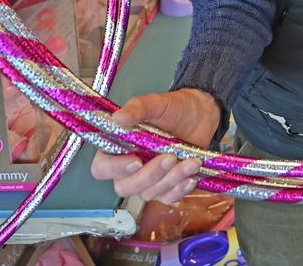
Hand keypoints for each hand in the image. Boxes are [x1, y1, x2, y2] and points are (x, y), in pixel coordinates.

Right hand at [90, 88, 220, 204]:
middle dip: (149, 174)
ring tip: (191, 161)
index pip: (102, 168)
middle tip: (170, 157)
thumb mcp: (156, 103)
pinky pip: (167, 199)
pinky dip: (180, 189)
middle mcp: (128, 168)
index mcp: (118, 147)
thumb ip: (136, 108)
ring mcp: (147, 181)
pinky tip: (191, 176)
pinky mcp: (165, 188)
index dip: (115, 169)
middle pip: (125, 187)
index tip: (136, 160)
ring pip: (149, 193)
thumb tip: (117, 117)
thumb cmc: (174, 109)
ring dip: (171, 179)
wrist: (200, 116)